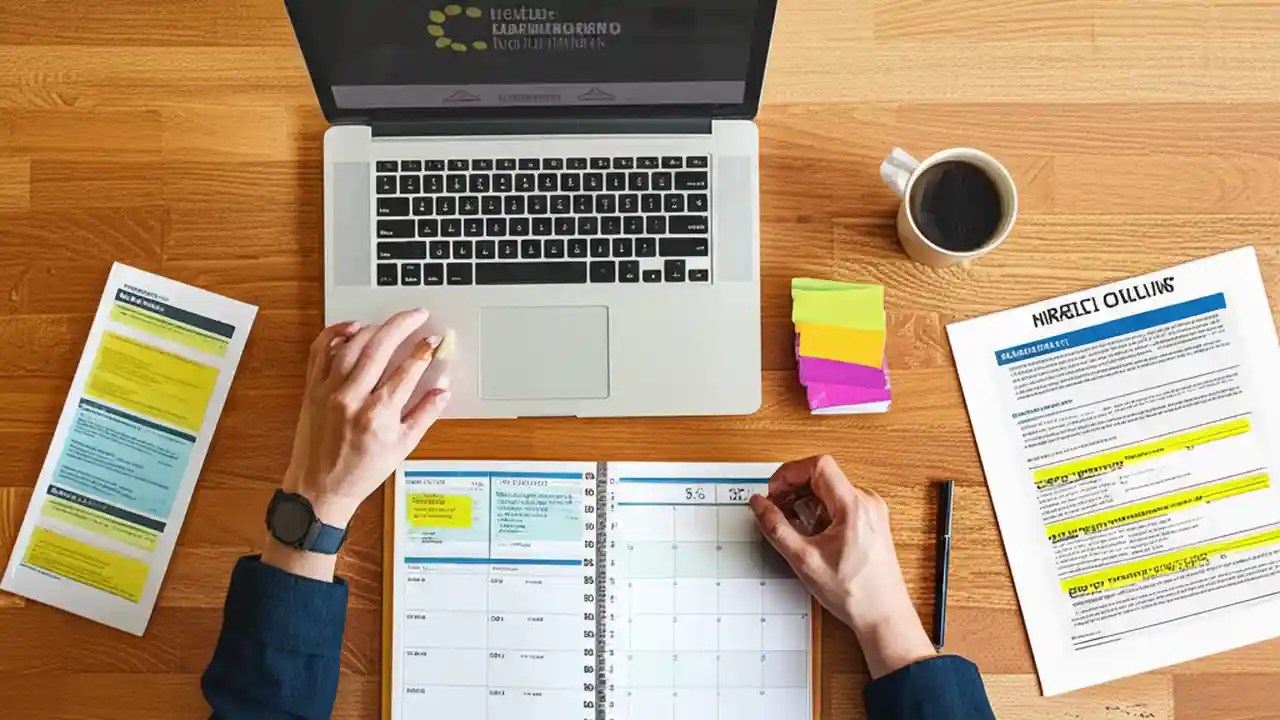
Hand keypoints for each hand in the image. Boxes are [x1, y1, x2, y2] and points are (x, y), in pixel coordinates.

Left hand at [265, 309, 449, 580]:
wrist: (318, 489)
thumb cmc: (360, 472)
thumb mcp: (402, 447)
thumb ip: (424, 415)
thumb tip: (442, 391)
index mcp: (378, 414)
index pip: (407, 370)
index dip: (423, 351)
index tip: (433, 341)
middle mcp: (351, 398)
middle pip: (380, 347)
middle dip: (402, 325)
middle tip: (417, 314)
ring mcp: (328, 391)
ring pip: (352, 345)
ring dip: (373, 327)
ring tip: (391, 321)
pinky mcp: (312, 389)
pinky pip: (321, 351)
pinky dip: (334, 334)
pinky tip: (351, 327)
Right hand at [749, 455, 934, 677]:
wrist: (883, 615)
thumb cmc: (855, 593)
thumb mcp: (804, 560)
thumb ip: (776, 527)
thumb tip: (759, 505)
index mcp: (854, 506)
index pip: (818, 465)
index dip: (789, 473)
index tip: (774, 491)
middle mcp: (866, 502)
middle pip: (822, 475)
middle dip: (794, 488)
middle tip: (776, 509)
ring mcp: (871, 510)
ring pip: (830, 488)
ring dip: (806, 500)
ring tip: (792, 524)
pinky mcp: (870, 520)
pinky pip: (840, 502)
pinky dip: (820, 510)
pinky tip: (810, 532)